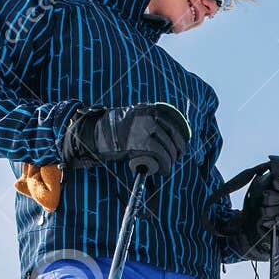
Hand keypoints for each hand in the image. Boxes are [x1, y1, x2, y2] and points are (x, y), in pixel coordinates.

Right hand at [62, 102, 190, 174]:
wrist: (96, 134)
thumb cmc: (116, 130)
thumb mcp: (135, 118)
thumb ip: (149, 121)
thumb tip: (168, 134)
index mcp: (149, 109)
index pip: (174, 121)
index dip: (181, 135)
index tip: (182, 145)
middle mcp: (149, 116)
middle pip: (174, 134)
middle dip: (177, 149)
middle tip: (175, 158)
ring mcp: (145, 128)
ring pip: (168, 147)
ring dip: (170, 160)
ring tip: (166, 166)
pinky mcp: (141, 142)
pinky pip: (161, 155)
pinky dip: (165, 165)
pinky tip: (163, 170)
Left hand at [219, 166, 278, 261]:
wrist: (249, 230)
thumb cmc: (254, 208)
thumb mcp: (258, 190)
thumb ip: (267, 178)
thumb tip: (275, 169)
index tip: (274, 185)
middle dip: (278, 198)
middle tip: (263, 200)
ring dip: (276, 210)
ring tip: (263, 213)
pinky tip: (271, 222)